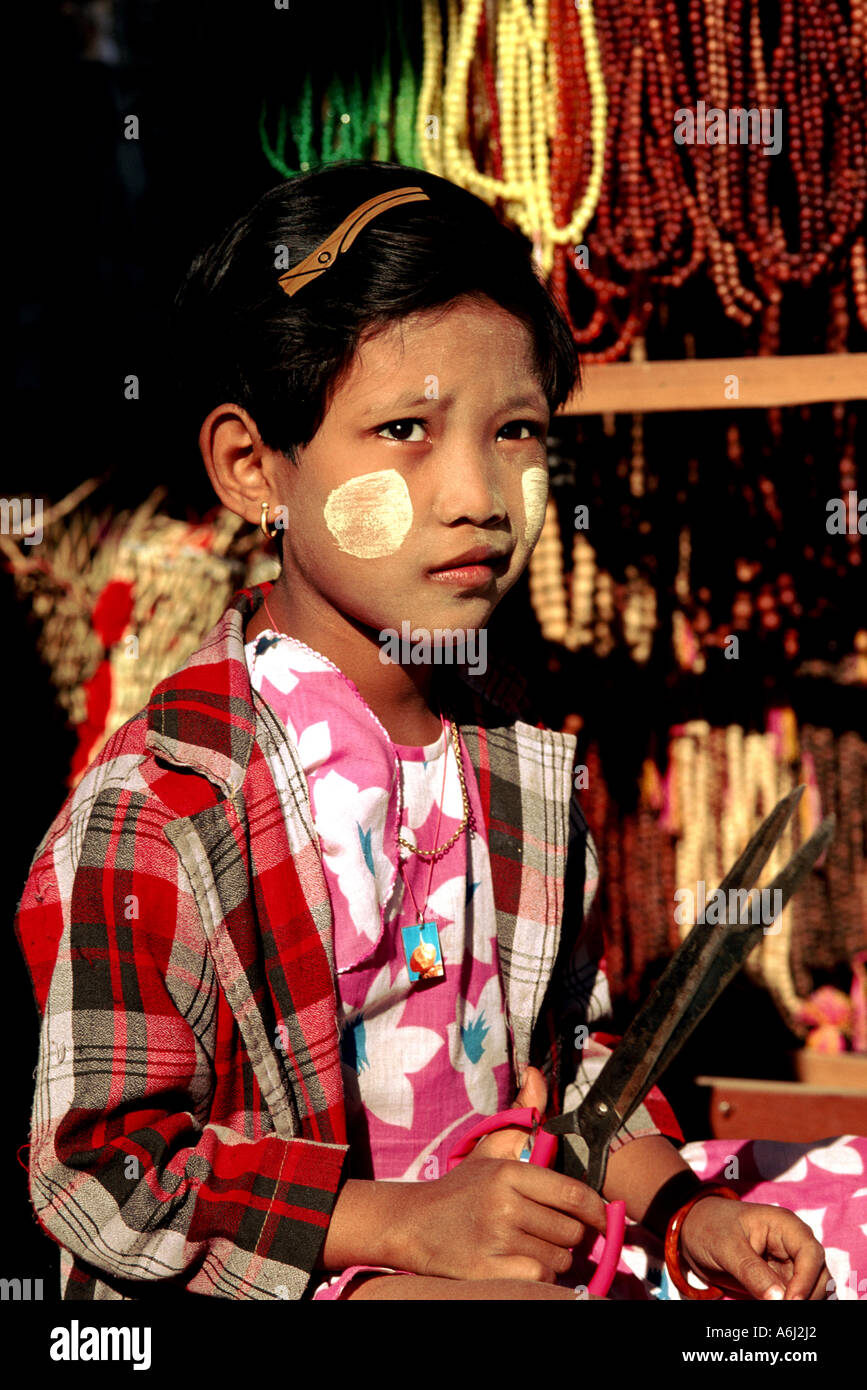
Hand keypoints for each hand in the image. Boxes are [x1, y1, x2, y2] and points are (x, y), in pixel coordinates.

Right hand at [396, 1067, 606, 1282]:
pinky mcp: (487, 1272)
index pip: (573, 1194)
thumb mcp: (491, 1149)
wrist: (413, 1222)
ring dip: (553, 1257)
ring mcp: (495, 1241)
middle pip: (570, 1231)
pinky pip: (539, 1278)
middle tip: (550, 1230)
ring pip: (558, 1259)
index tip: (604, 1217)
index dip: (597, 1210)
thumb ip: (522, 1115)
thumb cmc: (461, 1188)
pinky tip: (520, 1262)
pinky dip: (537, 1274)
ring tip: (531, 1244)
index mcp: (509, 1173)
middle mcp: (504, 1206)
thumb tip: (537, 1074)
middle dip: (569, 1234)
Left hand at [679, 1196, 831, 1300]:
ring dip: (799, 1302)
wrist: (693, 1231)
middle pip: (818, 1275)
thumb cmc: (710, 1227)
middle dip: (806, 1296)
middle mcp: (792, 1244)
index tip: (790, 1302)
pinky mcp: (780, 1281)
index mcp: (784, 1225)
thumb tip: (779, 1299)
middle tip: (782, 1311)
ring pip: (810, 1290)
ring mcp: (788, 1264)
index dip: (806, 1280)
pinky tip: (774, 1309)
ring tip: (776, 1312)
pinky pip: (793, 1297)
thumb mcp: (726, 1247)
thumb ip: (752, 1271)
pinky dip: (789, 1304)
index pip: (810, 1253)